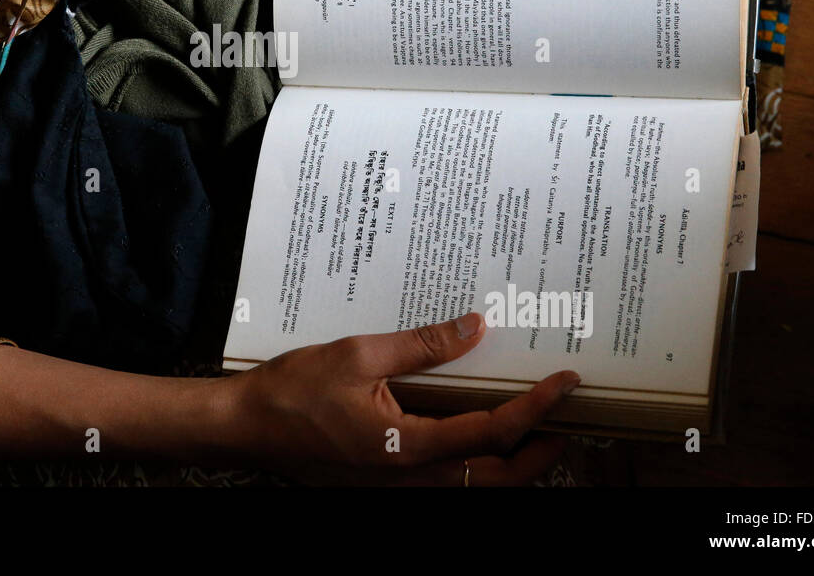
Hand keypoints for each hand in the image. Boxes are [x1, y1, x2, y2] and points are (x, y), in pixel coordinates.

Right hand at [225, 312, 579, 484]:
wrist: (247, 427)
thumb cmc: (293, 392)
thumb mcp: (359, 355)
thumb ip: (420, 345)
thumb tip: (472, 329)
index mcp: (409, 447)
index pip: (494, 432)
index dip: (536, 409)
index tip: (564, 384)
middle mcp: (411, 477)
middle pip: (497, 479)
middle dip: (539, 455)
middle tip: (566, 422)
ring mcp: (397, 483)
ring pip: (472, 484)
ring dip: (508, 460)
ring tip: (530, 426)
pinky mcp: (385, 477)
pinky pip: (444, 477)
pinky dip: (472, 457)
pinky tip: (471, 426)